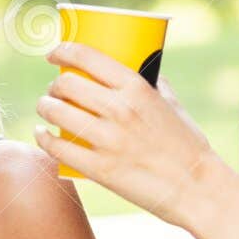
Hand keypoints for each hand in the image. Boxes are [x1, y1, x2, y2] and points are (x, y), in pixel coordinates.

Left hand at [33, 42, 228, 228]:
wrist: (196, 187)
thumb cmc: (187, 146)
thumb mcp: (172, 104)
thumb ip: (153, 84)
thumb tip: (140, 67)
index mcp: (137, 88)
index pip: (87, 57)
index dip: (63, 50)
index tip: (54, 53)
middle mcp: (119, 109)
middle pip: (66, 84)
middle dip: (54, 84)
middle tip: (55, 90)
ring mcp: (107, 140)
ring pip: (56, 112)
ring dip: (45, 107)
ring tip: (46, 108)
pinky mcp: (99, 169)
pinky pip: (57, 147)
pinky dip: (43, 138)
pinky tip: (42, 133)